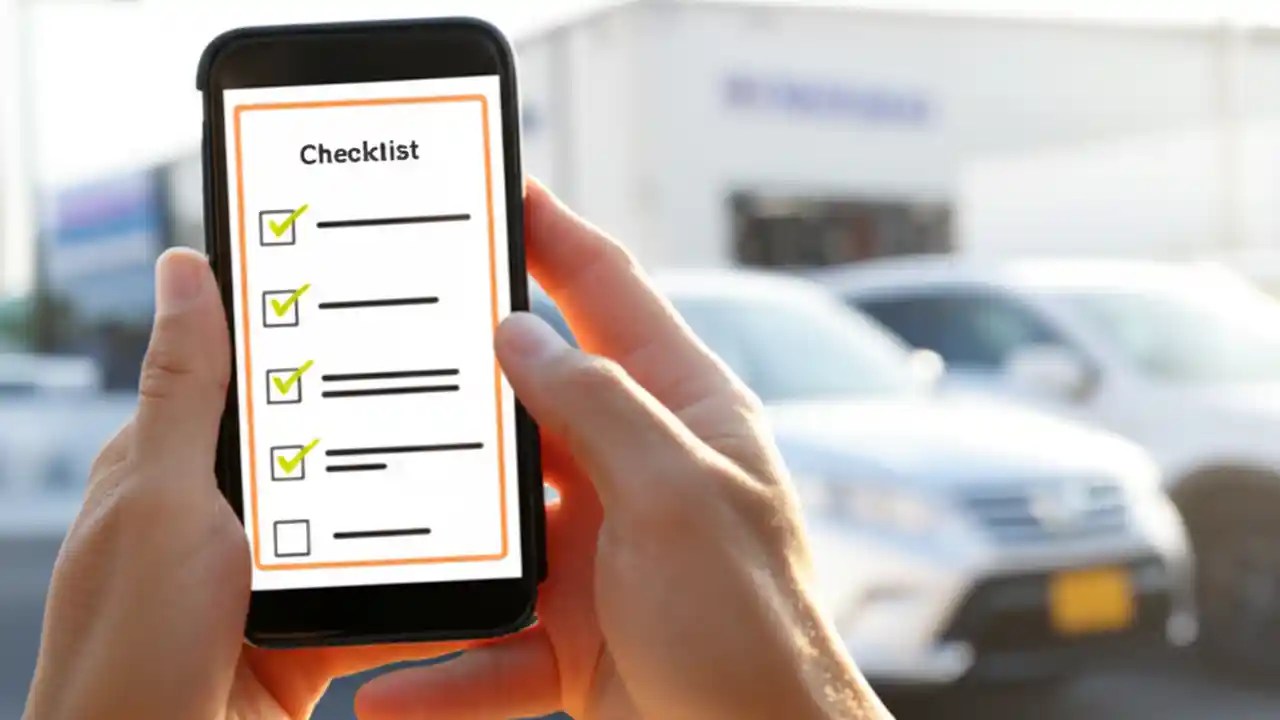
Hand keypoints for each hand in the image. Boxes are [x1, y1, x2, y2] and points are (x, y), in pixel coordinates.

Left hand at [24, 249, 468, 719]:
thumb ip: (189, 391)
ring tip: (472, 476)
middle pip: (309, 451)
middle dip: (370, 427)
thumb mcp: (164, 499)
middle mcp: (209, 524)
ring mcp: (255, 585)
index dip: (296, 337)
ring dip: (400, 514)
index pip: (235, 376)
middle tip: (453, 385)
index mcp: (164, 471)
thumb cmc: (129, 650)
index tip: (368, 297)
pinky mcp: (295, 641)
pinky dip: (411, 595)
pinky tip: (456, 576)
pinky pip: (368, 603)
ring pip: (348, 528)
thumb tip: (185, 272)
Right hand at [355, 183, 890, 718]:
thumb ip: (597, 407)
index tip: (500, 190)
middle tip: (379, 347)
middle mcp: (636, 472)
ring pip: (493, 525)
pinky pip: (488, 642)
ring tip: (360, 534)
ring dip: (432, 541)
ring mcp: (598, 551)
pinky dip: (444, 669)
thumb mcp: (676, 498)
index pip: (613, 297)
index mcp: (684, 415)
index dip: (556, 237)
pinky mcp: (569, 629)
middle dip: (461, 388)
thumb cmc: (754, 627)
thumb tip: (519, 333)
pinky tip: (391, 691)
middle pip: (532, 405)